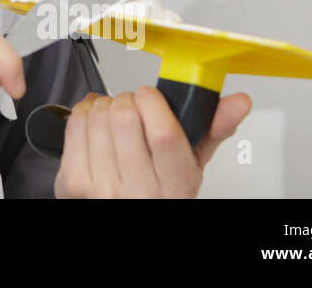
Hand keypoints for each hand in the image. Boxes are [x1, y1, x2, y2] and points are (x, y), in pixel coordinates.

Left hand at [53, 85, 251, 197]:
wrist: (127, 215)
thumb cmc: (160, 190)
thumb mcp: (192, 166)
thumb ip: (213, 130)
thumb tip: (238, 101)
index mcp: (175, 187)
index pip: (163, 135)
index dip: (153, 103)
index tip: (151, 95)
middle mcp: (138, 192)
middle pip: (124, 119)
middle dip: (127, 100)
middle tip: (133, 106)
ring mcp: (102, 189)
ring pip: (97, 118)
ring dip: (105, 105)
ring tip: (116, 116)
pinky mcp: (73, 182)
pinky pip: (74, 126)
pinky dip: (84, 113)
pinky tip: (96, 122)